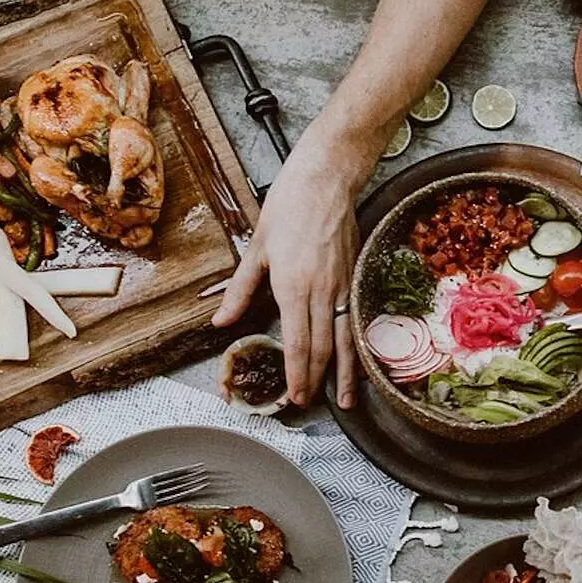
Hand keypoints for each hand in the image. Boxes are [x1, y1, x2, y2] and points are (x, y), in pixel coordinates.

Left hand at [212, 127, 369, 408]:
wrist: (327, 178)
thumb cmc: (290, 205)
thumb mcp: (256, 247)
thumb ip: (240, 289)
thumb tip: (221, 321)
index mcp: (293, 285)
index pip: (298, 342)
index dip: (298, 373)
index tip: (295, 396)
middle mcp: (322, 290)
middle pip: (324, 346)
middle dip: (318, 379)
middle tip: (312, 404)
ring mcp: (343, 283)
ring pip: (347, 338)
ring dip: (347, 372)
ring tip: (347, 398)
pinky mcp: (356, 274)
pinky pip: (357, 318)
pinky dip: (358, 344)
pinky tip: (359, 359)